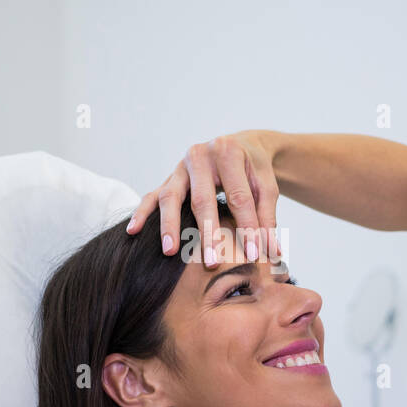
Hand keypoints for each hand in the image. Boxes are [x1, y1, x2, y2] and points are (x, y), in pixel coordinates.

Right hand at [125, 129, 280, 266]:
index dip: (247, 226)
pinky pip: (151, 195)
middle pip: (202, 198)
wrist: (240, 145)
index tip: (254, 255)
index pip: (238, 196)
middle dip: (207, 232)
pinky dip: (142, 213)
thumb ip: (267, 217)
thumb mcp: (266, 186)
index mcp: (228, 152)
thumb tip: (272, 252)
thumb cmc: (253, 168)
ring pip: (171, 196)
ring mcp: (180, 167)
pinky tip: (133, 231)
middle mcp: (200, 156)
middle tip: (210, 261)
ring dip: (169, 225)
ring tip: (170, 251)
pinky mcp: (168, 177)